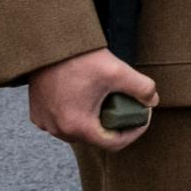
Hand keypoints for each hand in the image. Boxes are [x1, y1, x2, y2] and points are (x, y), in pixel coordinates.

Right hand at [28, 49, 158, 151]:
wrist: (49, 46)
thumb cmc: (81, 59)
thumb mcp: (119, 72)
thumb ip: (142, 88)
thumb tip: (152, 101)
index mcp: (77, 126)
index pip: (113, 144)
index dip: (133, 133)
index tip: (142, 117)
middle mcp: (58, 130)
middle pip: (96, 139)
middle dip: (115, 127)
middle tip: (127, 107)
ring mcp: (46, 123)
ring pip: (79, 132)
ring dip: (95, 122)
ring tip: (108, 104)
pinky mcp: (38, 114)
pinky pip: (62, 123)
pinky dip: (77, 116)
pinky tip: (88, 102)